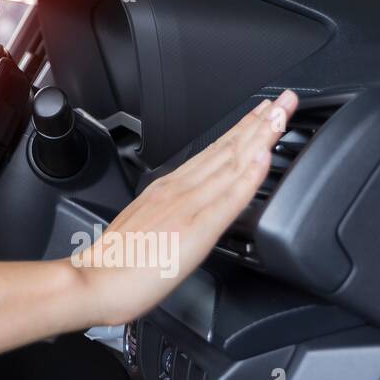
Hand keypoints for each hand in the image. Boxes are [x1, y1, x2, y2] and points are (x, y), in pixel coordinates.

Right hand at [74, 90, 298, 325]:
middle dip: (257, 123)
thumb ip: (170, 212)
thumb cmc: (118, 261)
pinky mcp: (197, 228)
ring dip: (259, 138)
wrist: (96, 280)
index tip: (262, 113)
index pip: (214, 152)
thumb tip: (188, 211)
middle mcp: (180, 189)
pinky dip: (249, 176)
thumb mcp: (146, 226)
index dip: (241, 130)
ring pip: (231, 164)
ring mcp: (189, 205)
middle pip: (227, 149)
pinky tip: (263, 159)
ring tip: (279, 116)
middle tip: (283, 100)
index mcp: (169, 188)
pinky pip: (229, 198)